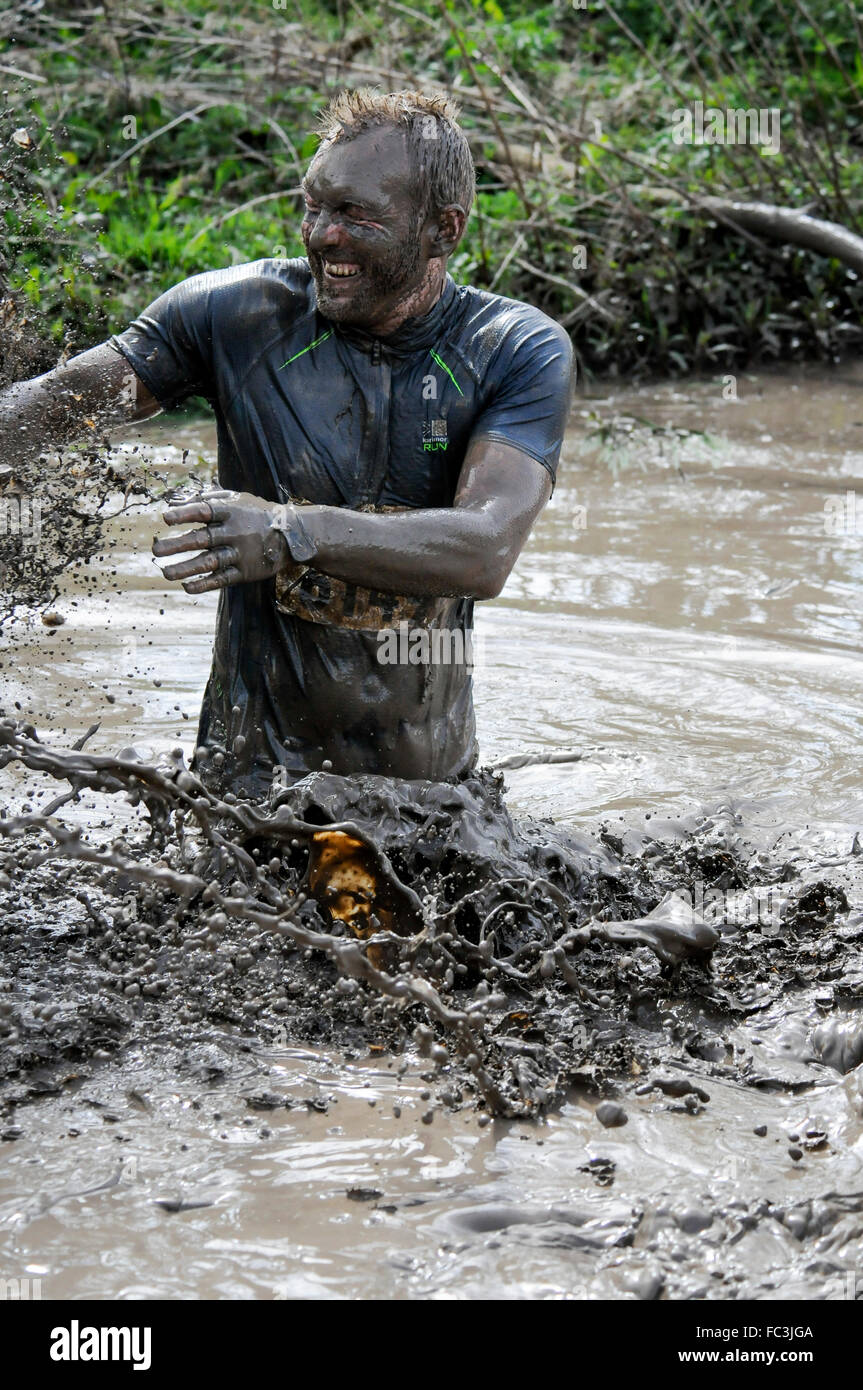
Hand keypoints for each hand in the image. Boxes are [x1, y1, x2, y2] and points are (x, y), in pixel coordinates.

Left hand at [152, 490, 308, 593]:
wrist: (290, 535)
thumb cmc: (255, 514)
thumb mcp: (236, 500)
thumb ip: (207, 500)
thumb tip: (175, 503)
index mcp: (231, 512)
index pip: (205, 511)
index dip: (185, 514)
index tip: (165, 518)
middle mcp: (235, 533)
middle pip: (202, 539)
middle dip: (177, 545)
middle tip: (155, 549)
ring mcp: (240, 554)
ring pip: (210, 562)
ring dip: (186, 568)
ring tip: (166, 573)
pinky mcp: (245, 572)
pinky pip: (222, 579)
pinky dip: (205, 584)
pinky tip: (187, 587)